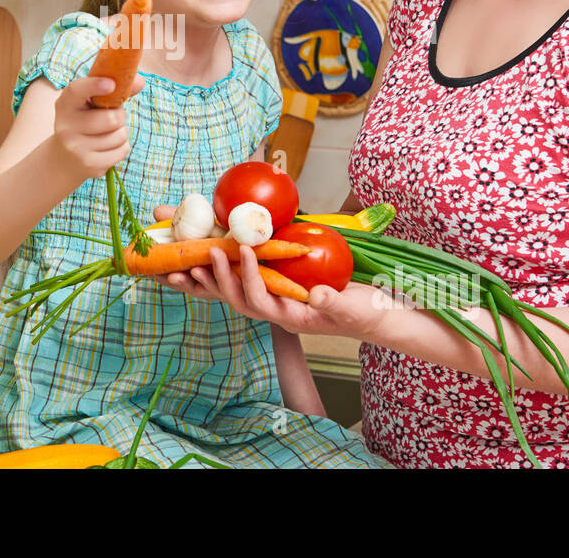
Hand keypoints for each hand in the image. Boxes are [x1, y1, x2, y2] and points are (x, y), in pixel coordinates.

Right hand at [51, 74, 145, 179]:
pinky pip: (122, 151)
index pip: (76, 90)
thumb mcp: (89, 105)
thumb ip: (114, 91)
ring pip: (119, 135)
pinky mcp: (89, 164)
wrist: (64, 159)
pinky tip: (107, 147)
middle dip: (120, 116)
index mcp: (66, 104)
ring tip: (107, 133)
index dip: (94, 85)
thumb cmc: (83, 123)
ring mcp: (76, 147)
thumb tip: (140, 81)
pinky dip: (121, 147)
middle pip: (111, 118)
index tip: (111, 84)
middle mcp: (66, 126)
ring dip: (121, 132)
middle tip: (112, 117)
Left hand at [173, 245, 397, 337]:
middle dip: (220, 277)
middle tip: (209, 251)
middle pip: (239, 298)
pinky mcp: (280, 287)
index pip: (260, 300)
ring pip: (238, 291)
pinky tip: (222, 249)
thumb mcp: (353, 310)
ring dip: (216, 276)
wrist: (373, 316)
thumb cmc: (365, 315)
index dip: (249, 276)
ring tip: (196, 258)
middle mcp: (278, 311)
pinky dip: (233, 267)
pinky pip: (250, 278)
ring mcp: (277, 300)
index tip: (245, 249)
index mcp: (291, 318)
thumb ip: (334, 304)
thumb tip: (316, 295)